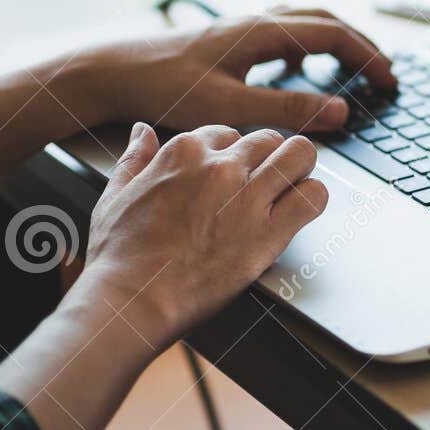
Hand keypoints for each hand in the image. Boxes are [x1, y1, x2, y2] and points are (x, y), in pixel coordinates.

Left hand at [74, 8, 395, 133]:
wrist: (110, 71)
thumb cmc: (162, 88)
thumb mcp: (229, 106)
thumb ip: (287, 109)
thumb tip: (340, 110)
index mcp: (264, 32)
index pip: (335, 35)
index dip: (369, 58)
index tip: (390, 82)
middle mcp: (256, 22)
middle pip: (326, 22)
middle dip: (361, 45)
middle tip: (384, 73)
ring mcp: (242, 27)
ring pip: (306, 21)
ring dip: (337, 39)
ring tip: (355, 62)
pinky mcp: (228, 38)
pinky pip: (284, 30)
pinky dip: (308, 41)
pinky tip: (299, 62)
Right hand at [74, 121, 327, 348]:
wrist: (134, 298)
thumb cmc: (121, 255)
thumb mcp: (115, 195)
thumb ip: (135, 158)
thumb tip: (142, 131)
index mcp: (184, 153)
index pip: (228, 133)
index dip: (234, 154)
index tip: (233, 173)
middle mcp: (221, 168)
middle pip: (269, 140)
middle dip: (270, 158)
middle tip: (267, 182)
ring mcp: (248, 198)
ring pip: (299, 156)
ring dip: (299, 169)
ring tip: (292, 187)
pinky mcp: (270, 232)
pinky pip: (313, 197)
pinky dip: (314, 199)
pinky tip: (301, 210)